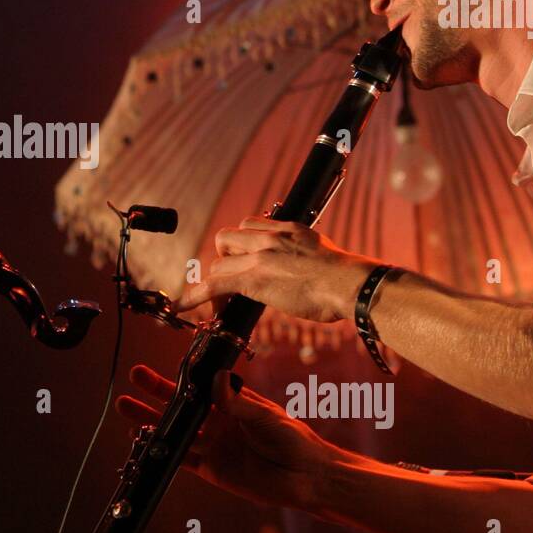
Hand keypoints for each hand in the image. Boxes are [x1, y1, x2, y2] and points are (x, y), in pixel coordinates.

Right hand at [115, 365, 336, 510]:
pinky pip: (181, 458)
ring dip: (150, 419)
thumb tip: (215, 379)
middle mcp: (219, 420)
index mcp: (232, 401)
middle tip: (134, 376)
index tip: (170, 359)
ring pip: (175, 430)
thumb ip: (237, 401)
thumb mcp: (264, 415)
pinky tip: (142, 441)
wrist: (305, 477)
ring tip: (125, 406)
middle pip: (180, 403)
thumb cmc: (292, 439)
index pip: (199, 383)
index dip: (179, 375)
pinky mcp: (211, 468)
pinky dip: (161, 451)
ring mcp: (213, 444)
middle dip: (155, 391)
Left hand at [176, 217, 376, 322]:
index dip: (239, 245)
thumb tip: (300, 267)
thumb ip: (302, 254)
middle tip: (232, 281)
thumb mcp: (320, 253)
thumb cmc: (344, 278)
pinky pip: (213, 285)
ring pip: (219, 264)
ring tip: (222, 303)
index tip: (241, 260)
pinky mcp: (253, 279)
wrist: (350, 284)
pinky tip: (182, 306)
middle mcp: (268, 237)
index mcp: (285, 229)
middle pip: (226, 240)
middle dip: (224, 260)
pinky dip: (194, 296)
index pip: (248, 227)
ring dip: (218, 282)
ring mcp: (259, 257)